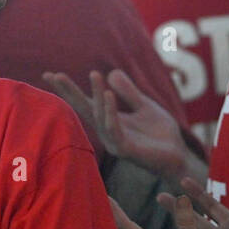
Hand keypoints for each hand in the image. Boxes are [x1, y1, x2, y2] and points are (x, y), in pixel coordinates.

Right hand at [44, 69, 191, 180]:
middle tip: (52, 75)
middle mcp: (107, 132)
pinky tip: (107, 95)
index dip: (69, 89)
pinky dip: (110, 111)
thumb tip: (110, 72)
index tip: (50, 74)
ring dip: (96, 96)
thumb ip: (129, 92)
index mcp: (109, 121)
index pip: (85, 103)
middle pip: (84, 110)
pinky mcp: (126, 150)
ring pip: (100, 116)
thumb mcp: (144, 106)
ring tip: (94, 74)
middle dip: (69, 93)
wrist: (178, 155)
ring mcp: (115, 142)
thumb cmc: (160, 134)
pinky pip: (114, 128)